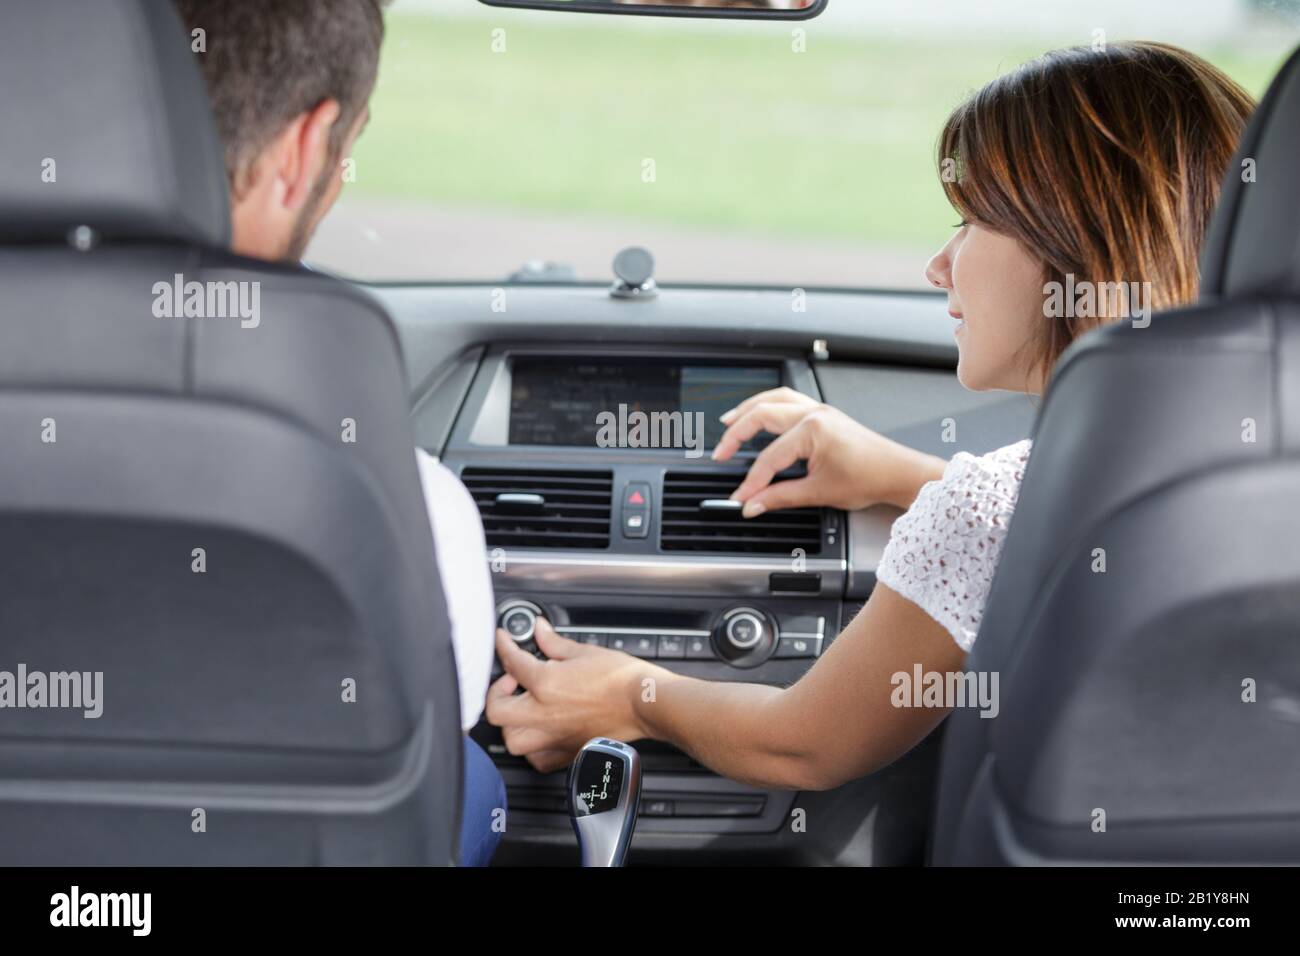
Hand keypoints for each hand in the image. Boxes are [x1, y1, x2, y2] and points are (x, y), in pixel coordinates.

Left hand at [485, 619, 661, 773]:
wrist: (646, 703)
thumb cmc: (623, 680)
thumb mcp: (584, 651)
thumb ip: (554, 643)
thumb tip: (540, 631)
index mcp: (546, 684)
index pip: (512, 662)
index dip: (503, 646)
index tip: (503, 641)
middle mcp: (545, 714)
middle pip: (497, 711)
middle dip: (497, 694)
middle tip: (511, 681)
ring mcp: (555, 736)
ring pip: (513, 741)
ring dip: (510, 724)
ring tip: (522, 709)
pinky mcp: (568, 751)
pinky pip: (538, 759)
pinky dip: (533, 749)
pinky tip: (540, 733)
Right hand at [712, 387, 944, 513]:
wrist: (898, 472)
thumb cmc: (870, 477)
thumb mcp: (819, 492)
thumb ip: (780, 497)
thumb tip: (753, 505)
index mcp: (812, 430)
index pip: (769, 458)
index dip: (751, 481)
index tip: (741, 498)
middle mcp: (814, 413)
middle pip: (762, 415)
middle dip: (736, 435)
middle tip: (720, 453)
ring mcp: (819, 410)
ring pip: (774, 399)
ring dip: (748, 409)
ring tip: (729, 422)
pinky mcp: (824, 414)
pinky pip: (789, 399)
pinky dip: (769, 405)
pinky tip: (759, 414)